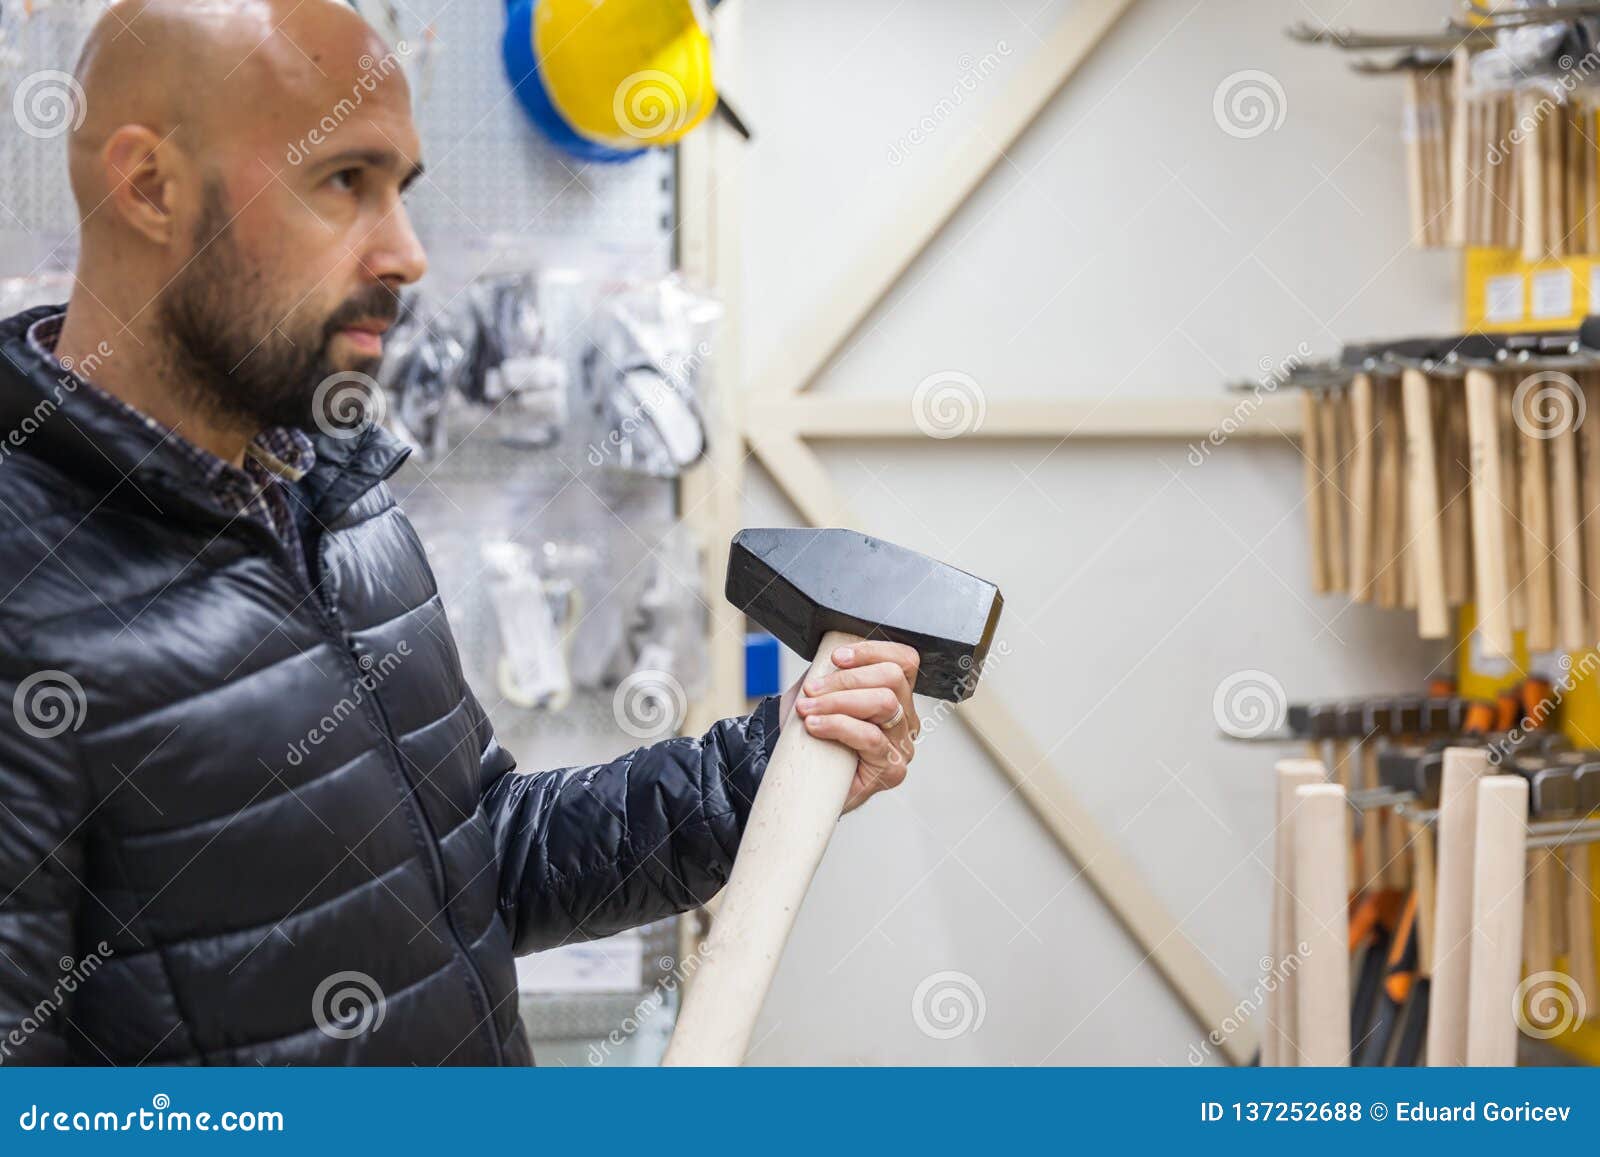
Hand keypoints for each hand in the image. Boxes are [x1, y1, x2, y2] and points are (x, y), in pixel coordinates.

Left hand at [779, 641, 920, 814]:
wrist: (800, 780)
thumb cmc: (812, 737)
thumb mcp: (823, 695)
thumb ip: (834, 672)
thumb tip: (832, 651)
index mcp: (896, 696)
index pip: (904, 661)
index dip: (872, 651)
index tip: (837, 658)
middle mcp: (906, 719)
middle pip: (892, 679)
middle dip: (846, 680)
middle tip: (813, 690)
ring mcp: (902, 746)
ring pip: (883, 703)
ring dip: (838, 701)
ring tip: (808, 709)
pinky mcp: (892, 770)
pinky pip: (871, 737)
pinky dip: (838, 726)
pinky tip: (815, 727)